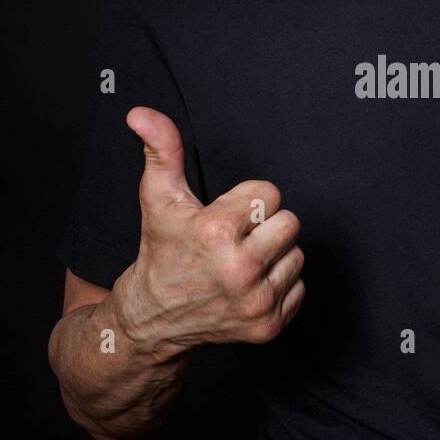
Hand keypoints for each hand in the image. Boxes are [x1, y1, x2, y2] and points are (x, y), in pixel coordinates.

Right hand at [113, 107, 304, 358]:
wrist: (153, 319)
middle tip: (236, 238)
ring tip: (241, 261)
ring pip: (297, 255)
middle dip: (264, 225)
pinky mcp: (268, 326)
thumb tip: (141, 114)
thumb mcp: (158, 197)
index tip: (225, 216)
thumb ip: (160, 150)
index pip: (269, 194)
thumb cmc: (160, 251)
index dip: (247, 201)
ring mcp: (255, 302)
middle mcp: (239, 270)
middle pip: (290, 222)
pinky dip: (278, 285)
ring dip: (274, 255)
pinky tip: (248, 285)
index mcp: (216, 232)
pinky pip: (298, 287)